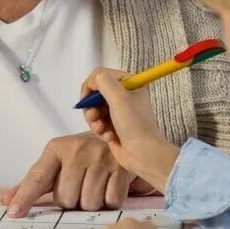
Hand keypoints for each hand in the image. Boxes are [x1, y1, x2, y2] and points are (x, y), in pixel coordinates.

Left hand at [0, 133, 134, 216]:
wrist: (119, 136)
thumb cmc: (82, 155)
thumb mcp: (57, 162)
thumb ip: (33, 183)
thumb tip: (6, 202)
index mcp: (56, 149)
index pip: (37, 177)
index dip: (25, 197)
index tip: (14, 213)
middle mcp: (77, 150)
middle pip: (66, 199)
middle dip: (72, 201)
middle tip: (79, 187)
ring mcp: (101, 158)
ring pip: (88, 204)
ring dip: (91, 203)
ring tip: (95, 186)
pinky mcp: (122, 168)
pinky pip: (111, 202)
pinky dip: (110, 202)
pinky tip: (109, 187)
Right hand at [81, 67, 179, 190]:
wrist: (143, 153)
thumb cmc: (134, 124)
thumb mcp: (119, 97)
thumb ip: (103, 82)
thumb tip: (91, 82)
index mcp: (129, 83)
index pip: (101, 75)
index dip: (91, 85)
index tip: (86, 99)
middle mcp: (124, 95)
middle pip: (95, 94)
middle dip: (91, 107)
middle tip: (93, 117)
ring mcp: (118, 111)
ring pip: (94, 110)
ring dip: (94, 120)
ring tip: (101, 129)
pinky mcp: (113, 126)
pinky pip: (98, 123)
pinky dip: (100, 130)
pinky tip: (108, 137)